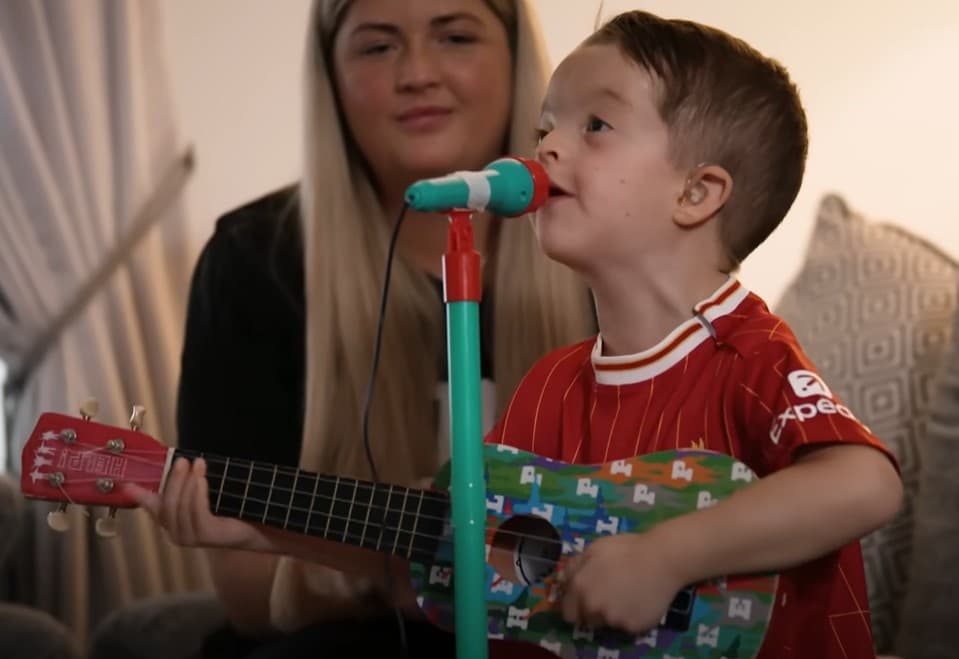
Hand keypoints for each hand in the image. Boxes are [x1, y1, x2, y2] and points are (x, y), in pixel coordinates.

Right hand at [126, 457, 268, 551]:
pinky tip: (203, 480)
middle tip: (183, 460)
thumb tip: (176, 461)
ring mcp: (189, 537)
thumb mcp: (202, 493)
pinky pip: (196, 511)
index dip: (138, 495)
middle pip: (167, 504)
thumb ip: (186, 483)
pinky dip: (198, 493)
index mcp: (171, 522)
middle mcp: (175, 533)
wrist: (254, 526)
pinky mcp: (205, 536)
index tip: (127, 482)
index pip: (151, 507)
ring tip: (198, 464)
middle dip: (174, 480)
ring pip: (180, 507)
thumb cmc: (226, 508)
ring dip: (189, 483)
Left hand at [560, 532, 688, 633]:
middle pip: (586, 620)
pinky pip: (627, 626)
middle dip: (593, 611)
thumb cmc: (627, 549)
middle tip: (609, 596)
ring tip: (628, 595)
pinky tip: (640, 601)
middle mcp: (592, 606)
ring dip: (612, 614)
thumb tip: (564, 579)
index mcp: (580, 587)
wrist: (662, 559)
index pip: (568, 612)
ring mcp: (613, 619)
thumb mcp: (595, 548)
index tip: (585, 600)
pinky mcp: (632, 627)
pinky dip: (631, 617)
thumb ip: (576, 566)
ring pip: (607, 623)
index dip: (576, 605)